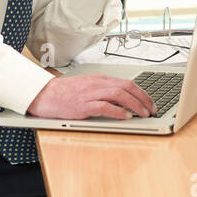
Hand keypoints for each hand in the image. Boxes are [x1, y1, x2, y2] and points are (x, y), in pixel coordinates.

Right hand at [27, 73, 156, 119]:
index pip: (127, 83)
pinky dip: (118, 111)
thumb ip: (104, 90)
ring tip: (143, 114)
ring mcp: (90, 94)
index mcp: (100, 79)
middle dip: (143, 99)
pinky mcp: (82, 106)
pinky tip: (126, 117)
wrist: (44, 95)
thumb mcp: (88, 86)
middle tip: (152, 109)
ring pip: (119, 95)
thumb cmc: (66, 93)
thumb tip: (125, 100)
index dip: (142, 93)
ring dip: (135, 105)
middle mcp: (97, 84)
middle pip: (127, 87)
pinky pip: (104, 106)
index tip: (151, 103)